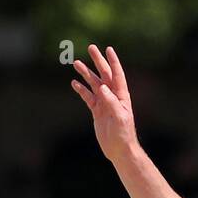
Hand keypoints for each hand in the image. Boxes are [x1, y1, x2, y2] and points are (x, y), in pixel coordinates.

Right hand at [71, 44, 137, 162]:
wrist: (119, 150)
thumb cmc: (123, 134)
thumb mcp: (119, 117)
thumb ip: (111, 101)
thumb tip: (102, 87)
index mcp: (121, 96)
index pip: (117, 75)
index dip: (113, 62)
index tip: (108, 49)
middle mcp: (113, 96)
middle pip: (104, 75)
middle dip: (98, 61)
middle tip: (91, 48)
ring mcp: (104, 103)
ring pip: (94, 84)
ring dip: (86, 73)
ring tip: (76, 63)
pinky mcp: (97, 111)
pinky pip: (88, 97)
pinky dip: (81, 89)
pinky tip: (74, 83)